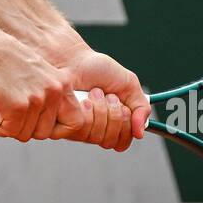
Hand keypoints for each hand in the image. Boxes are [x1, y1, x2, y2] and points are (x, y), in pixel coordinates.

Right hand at [0, 25, 85, 142]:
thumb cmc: (3, 59)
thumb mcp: (38, 72)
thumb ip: (48, 93)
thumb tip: (49, 122)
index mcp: (62, 83)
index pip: (75, 121)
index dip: (57, 129)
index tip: (40, 124)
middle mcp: (54, 91)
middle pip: (44, 132)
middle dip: (25, 128)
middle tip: (11, 114)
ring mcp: (37, 99)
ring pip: (25, 134)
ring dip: (8, 127)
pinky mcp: (18, 107)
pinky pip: (10, 131)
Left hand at [43, 37, 150, 151]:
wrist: (74, 59)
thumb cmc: (96, 68)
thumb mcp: (128, 85)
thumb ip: (141, 108)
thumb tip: (140, 132)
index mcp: (109, 123)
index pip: (122, 142)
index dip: (126, 128)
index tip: (125, 108)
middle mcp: (92, 129)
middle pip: (110, 141)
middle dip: (114, 116)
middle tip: (109, 96)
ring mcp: (77, 129)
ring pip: (97, 137)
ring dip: (101, 110)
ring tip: (95, 93)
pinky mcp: (62, 126)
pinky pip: (81, 130)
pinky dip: (88, 111)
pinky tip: (84, 99)